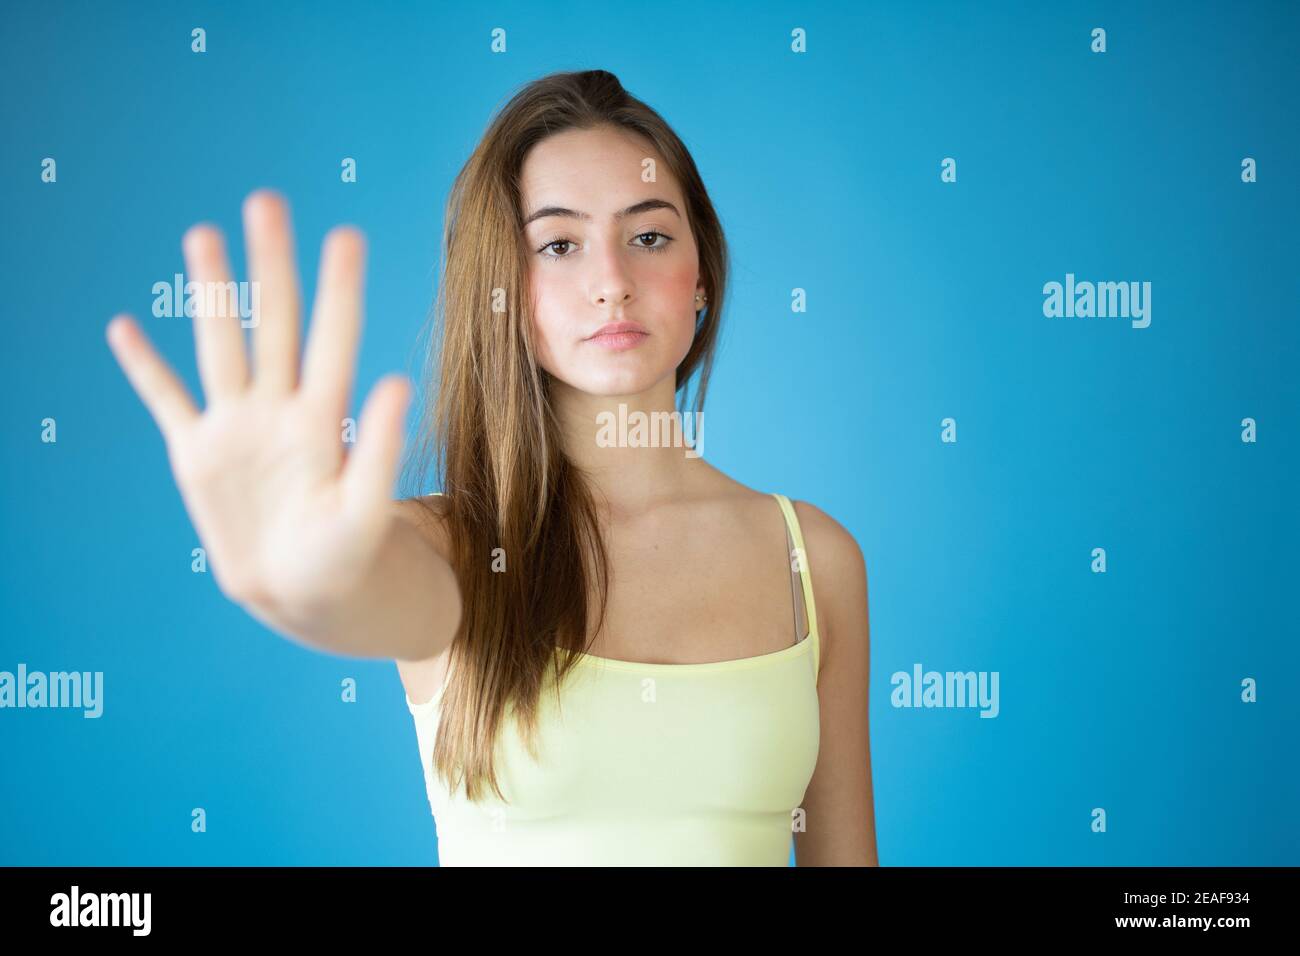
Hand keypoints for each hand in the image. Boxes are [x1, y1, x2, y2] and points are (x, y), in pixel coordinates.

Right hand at [106, 190, 411, 616]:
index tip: (345, 234)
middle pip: (273, 324)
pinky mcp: (197, 456)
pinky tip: (125, 327)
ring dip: (211, 295)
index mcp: (323, 419)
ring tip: (202, 234)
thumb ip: (382, 450)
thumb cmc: (348, 554)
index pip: (332, 339)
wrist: (306, 593)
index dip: (338, 289)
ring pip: (220, 347)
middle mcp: (279, 410)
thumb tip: (399, 383)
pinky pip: (166, 403)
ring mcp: (236, 428)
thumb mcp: (368, 511)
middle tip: (268, 200)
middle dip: (270, 265)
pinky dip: (144, 370)